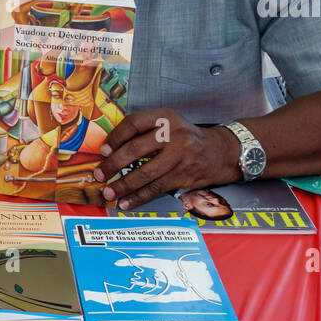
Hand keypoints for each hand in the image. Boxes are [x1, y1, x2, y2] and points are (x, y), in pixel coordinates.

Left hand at [91, 108, 238, 209]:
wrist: (220, 152)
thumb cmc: (185, 138)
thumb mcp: (168, 124)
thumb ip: (144, 131)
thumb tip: (110, 150)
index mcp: (165, 117)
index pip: (133, 123)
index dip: (115, 137)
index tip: (103, 151)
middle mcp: (173, 134)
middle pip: (136, 149)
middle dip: (113, 164)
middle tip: (99, 174)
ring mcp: (180, 156)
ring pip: (145, 173)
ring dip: (123, 185)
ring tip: (108, 192)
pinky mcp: (184, 175)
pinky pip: (156, 188)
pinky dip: (138, 197)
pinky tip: (126, 202)